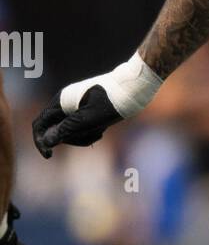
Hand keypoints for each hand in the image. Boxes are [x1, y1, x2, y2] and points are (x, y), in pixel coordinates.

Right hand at [32, 54, 161, 158]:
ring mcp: (75, 107)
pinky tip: (102, 129)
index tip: (50, 156)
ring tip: (100, 132)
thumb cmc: (111, 102)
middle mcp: (65, 103)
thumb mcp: (90, 120)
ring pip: (69, 131)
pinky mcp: (85, 111)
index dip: (40, 141)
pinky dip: (89, 133)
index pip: (40, 124)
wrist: (132, 88)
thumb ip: (67, 130)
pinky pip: (80, 128)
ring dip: (82, 137)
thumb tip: (48, 141)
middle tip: (92, 137)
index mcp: (61, 101)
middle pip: (55, 130)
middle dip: (71, 139)